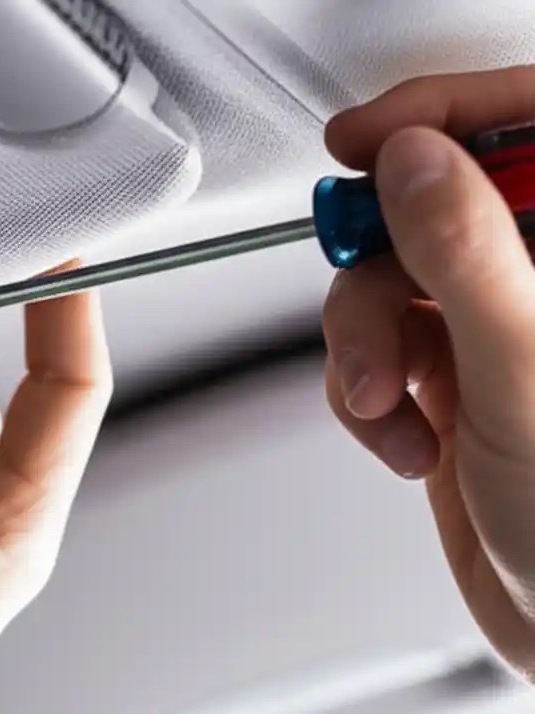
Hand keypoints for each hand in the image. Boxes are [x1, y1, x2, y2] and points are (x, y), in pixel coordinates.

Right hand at [322, 66, 534, 675]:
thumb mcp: (525, 375)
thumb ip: (468, 256)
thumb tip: (415, 162)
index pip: (529, 126)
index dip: (444, 112)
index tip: (369, 138)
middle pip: (433, 202)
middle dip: (379, 262)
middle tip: (370, 298)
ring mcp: (499, 328)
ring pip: (390, 277)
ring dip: (362, 341)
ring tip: (385, 400)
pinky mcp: (454, 375)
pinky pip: (374, 342)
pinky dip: (364, 389)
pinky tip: (403, 433)